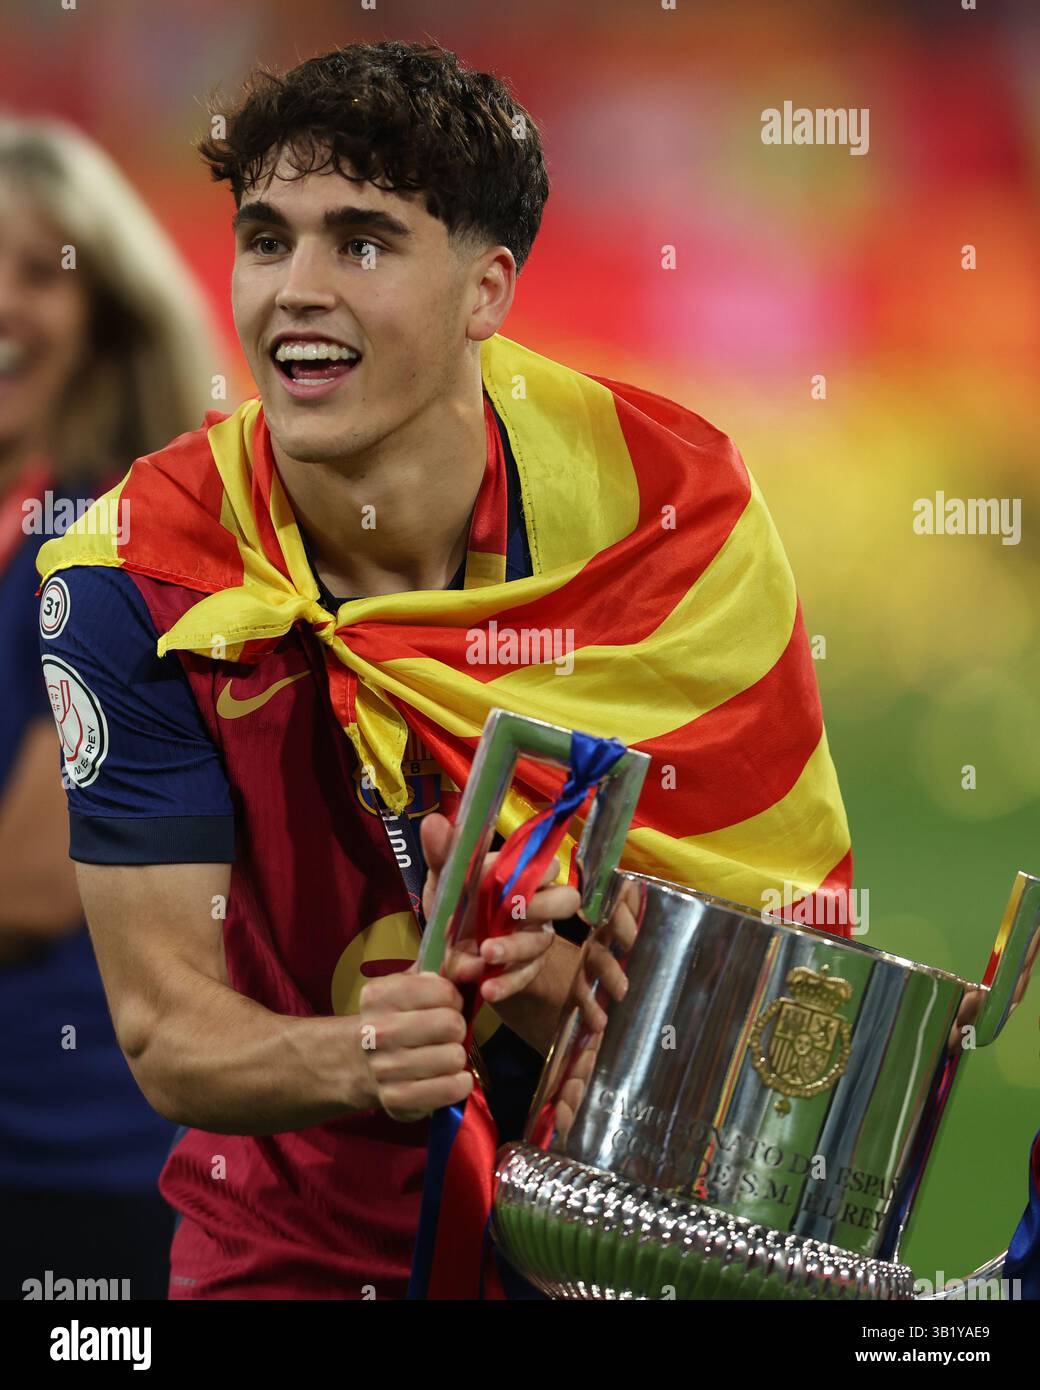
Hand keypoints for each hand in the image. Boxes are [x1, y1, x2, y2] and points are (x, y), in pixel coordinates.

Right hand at [358, 967, 472, 1122]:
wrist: (360, 1063)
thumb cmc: (398, 1017)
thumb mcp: (415, 984)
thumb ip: (450, 966)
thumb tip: (479, 963)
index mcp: (379, 995)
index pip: (444, 991)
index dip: (453, 998)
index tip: (443, 1005)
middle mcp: (377, 1031)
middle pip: (451, 1024)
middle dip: (457, 1028)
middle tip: (445, 1033)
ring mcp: (385, 1068)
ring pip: (454, 1057)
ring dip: (456, 1056)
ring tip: (441, 1055)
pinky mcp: (397, 1099)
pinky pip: (451, 1089)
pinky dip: (459, 1083)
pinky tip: (447, 1077)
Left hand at [419, 812, 580, 1005]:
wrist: (447, 955)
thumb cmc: (455, 906)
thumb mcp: (445, 880)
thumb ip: (443, 853)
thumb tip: (433, 821)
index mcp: (521, 875)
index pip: (548, 863)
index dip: (538, 868)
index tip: (510, 874)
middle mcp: (536, 905)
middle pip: (566, 900)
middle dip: (542, 906)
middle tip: (512, 912)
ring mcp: (534, 939)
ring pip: (541, 941)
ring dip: (514, 947)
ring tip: (485, 954)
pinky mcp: (526, 970)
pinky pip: (526, 977)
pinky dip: (506, 983)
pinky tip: (486, 988)